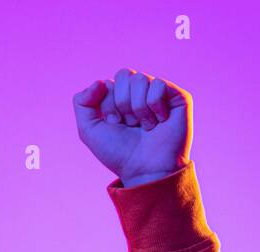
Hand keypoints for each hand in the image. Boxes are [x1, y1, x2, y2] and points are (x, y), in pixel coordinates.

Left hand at [73, 68, 191, 187]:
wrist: (144, 169)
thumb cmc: (118, 152)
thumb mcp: (88, 130)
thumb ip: (82, 103)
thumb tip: (100, 81)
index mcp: (119, 96)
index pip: (108, 83)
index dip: (107, 105)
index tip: (114, 124)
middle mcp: (139, 92)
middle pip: (124, 75)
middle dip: (122, 103)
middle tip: (129, 124)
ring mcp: (159, 93)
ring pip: (141, 80)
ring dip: (138, 109)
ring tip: (145, 126)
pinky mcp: (177, 96)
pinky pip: (159, 85)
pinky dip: (154, 107)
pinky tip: (160, 121)